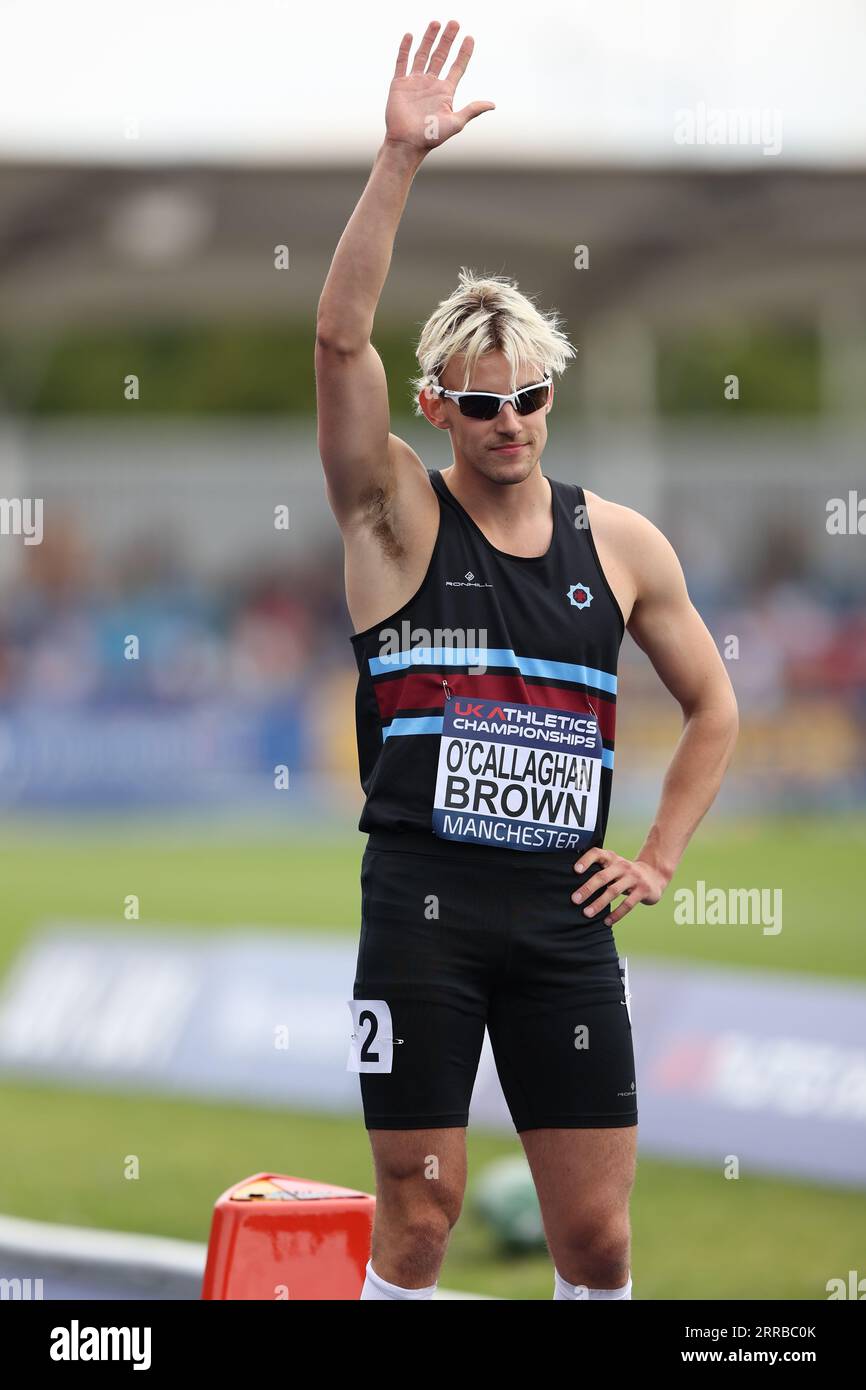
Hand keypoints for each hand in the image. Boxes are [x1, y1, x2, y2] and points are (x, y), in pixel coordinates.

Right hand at [385, 20, 494, 151]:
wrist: (407, 143)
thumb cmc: (431, 137)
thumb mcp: (455, 123)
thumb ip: (472, 110)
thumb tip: (492, 105)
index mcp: (445, 92)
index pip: (457, 67)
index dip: (464, 53)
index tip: (470, 38)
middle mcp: (431, 84)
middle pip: (441, 56)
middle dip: (448, 39)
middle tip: (455, 23)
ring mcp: (415, 82)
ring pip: (423, 55)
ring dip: (429, 39)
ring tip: (436, 23)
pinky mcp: (399, 84)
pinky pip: (402, 62)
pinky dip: (405, 48)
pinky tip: (410, 35)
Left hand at [571, 847, 669, 925]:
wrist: (654, 875)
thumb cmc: (624, 873)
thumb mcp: (613, 866)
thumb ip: (598, 870)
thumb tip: (570, 882)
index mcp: (612, 858)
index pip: (597, 854)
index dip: (586, 860)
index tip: (575, 870)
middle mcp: (622, 866)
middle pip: (602, 876)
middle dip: (587, 888)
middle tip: (575, 899)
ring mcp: (633, 878)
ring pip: (613, 891)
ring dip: (599, 903)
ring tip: (587, 913)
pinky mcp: (643, 890)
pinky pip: (628, 904)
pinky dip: (616, 914)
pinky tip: (606, 921)